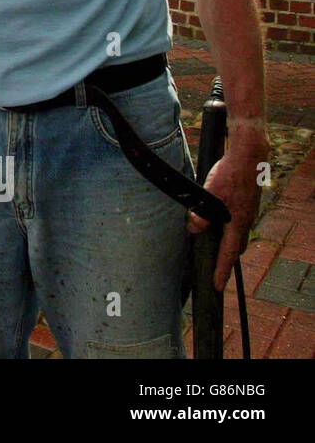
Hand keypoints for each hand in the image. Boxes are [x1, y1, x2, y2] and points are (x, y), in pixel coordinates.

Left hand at [188, 131, 266, 289]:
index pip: (228, 254)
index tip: (216, 286)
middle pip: (235, 248)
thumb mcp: (210, 194)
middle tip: (215, 272)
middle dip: (225, 261)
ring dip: (226, 245)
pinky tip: (218, 225)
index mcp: (238, 223)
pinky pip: (236, 225)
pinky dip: (228, 231)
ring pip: (236, 236)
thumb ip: (201, 213)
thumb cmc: (230, 173)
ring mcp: (247, 213)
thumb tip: (193, 229)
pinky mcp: (246, 205)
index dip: (221, 271)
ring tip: (214, 250)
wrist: (249, 156)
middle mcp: (245, 221)